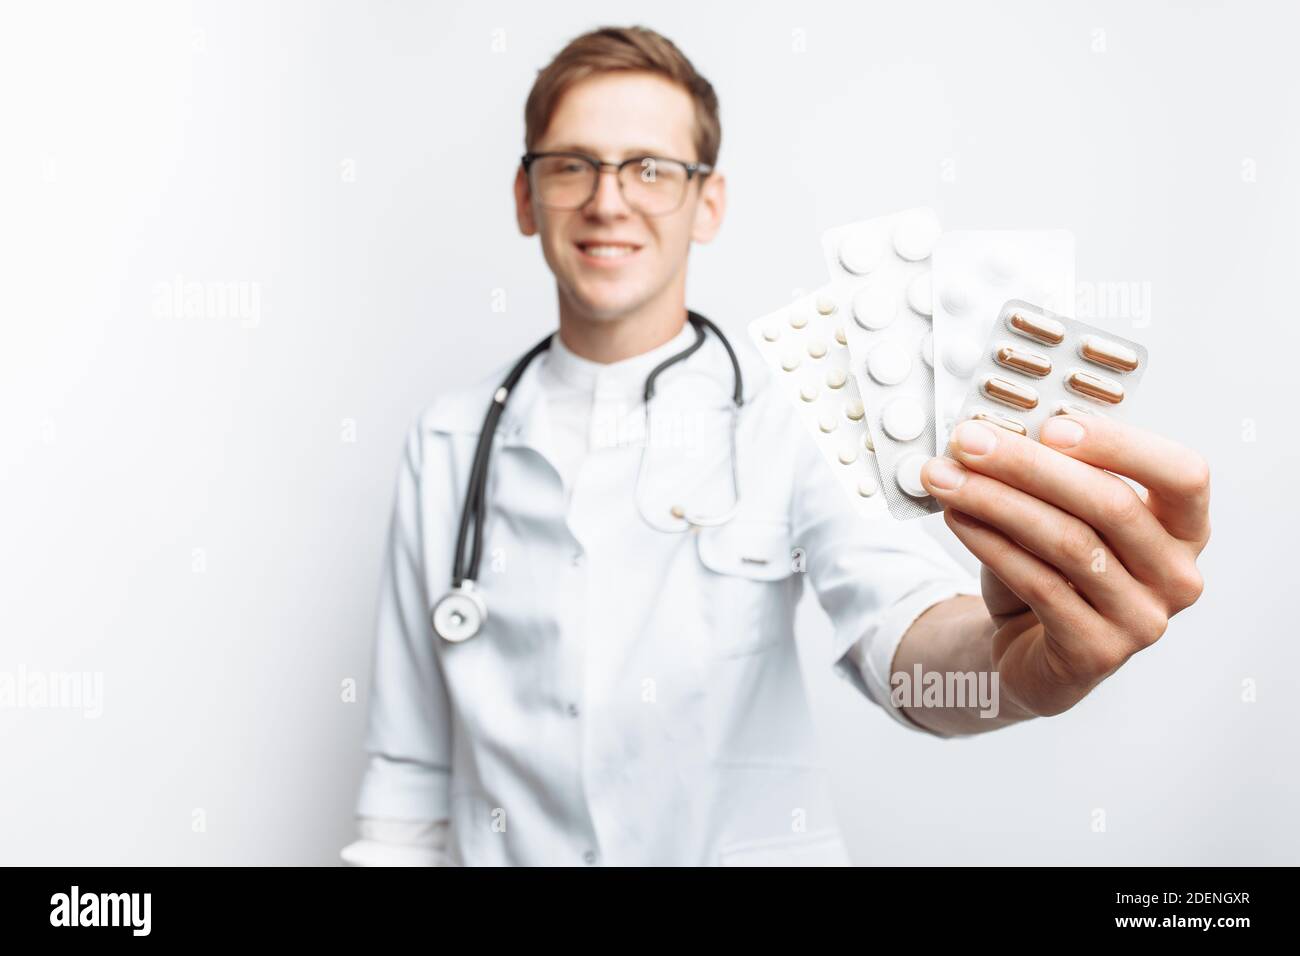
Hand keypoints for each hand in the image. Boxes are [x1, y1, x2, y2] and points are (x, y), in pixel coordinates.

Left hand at [920, 414, 1209, 716]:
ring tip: (945, 477)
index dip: (1120, 445)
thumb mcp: (1064, 517)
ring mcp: (1143, 619)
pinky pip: (1038, 584)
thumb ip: (1051, 479)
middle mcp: (1176, 575)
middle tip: (969, 441)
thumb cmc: (1055, 572)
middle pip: (1111, 504)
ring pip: (1068, 543)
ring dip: (995, 501)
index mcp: (1184, 528)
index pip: (1183, 475)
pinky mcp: (1097, 651)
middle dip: (1029, 465)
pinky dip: (989, 544)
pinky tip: (956, 518)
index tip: (1050, 425)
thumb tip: (994, 435)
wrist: (1034, 652)